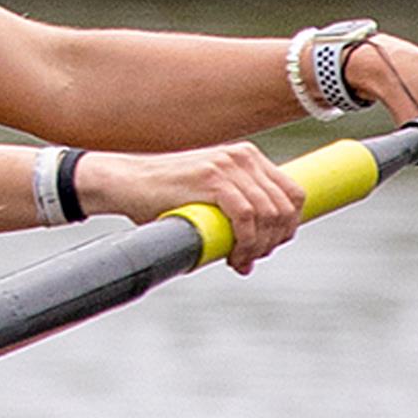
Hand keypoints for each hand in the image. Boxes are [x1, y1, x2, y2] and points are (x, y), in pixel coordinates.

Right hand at [76, 143, 305, 274]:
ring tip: (241, 260)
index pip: (293, 193)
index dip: (289, 226)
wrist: (125, 183)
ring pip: (269, 214)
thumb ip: (236, 208)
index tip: (270, 246)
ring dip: (260, 246)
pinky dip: (246, 242)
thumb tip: (262, 243)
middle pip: (285, 207)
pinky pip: (247, 217)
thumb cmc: (162, 196)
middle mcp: (243, 157)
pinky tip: (234, 255)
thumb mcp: (208, 194)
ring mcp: (228, 165)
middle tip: (251, 259)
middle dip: (275, 240)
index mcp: (247, 157)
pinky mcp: (212, 179)